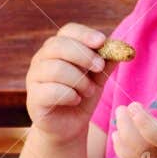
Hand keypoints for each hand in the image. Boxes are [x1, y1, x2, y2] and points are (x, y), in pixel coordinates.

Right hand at [25, 22, 116, 142]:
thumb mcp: (98, 78)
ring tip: (88, 90)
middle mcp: (42, 59)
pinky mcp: (33, 98)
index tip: (102, 41)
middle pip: (58, 46)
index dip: (84, 34)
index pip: (68, 31)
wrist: (69, 126)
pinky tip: (76, 100)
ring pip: (55, 68)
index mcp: (57, 48)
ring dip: (79, 80)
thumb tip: (123, 46)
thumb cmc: (82, 96)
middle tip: (100, 68)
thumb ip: (107, 62)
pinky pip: (50, 90)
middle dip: (83, 55)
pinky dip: (69, 95)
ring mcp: (34, 78)